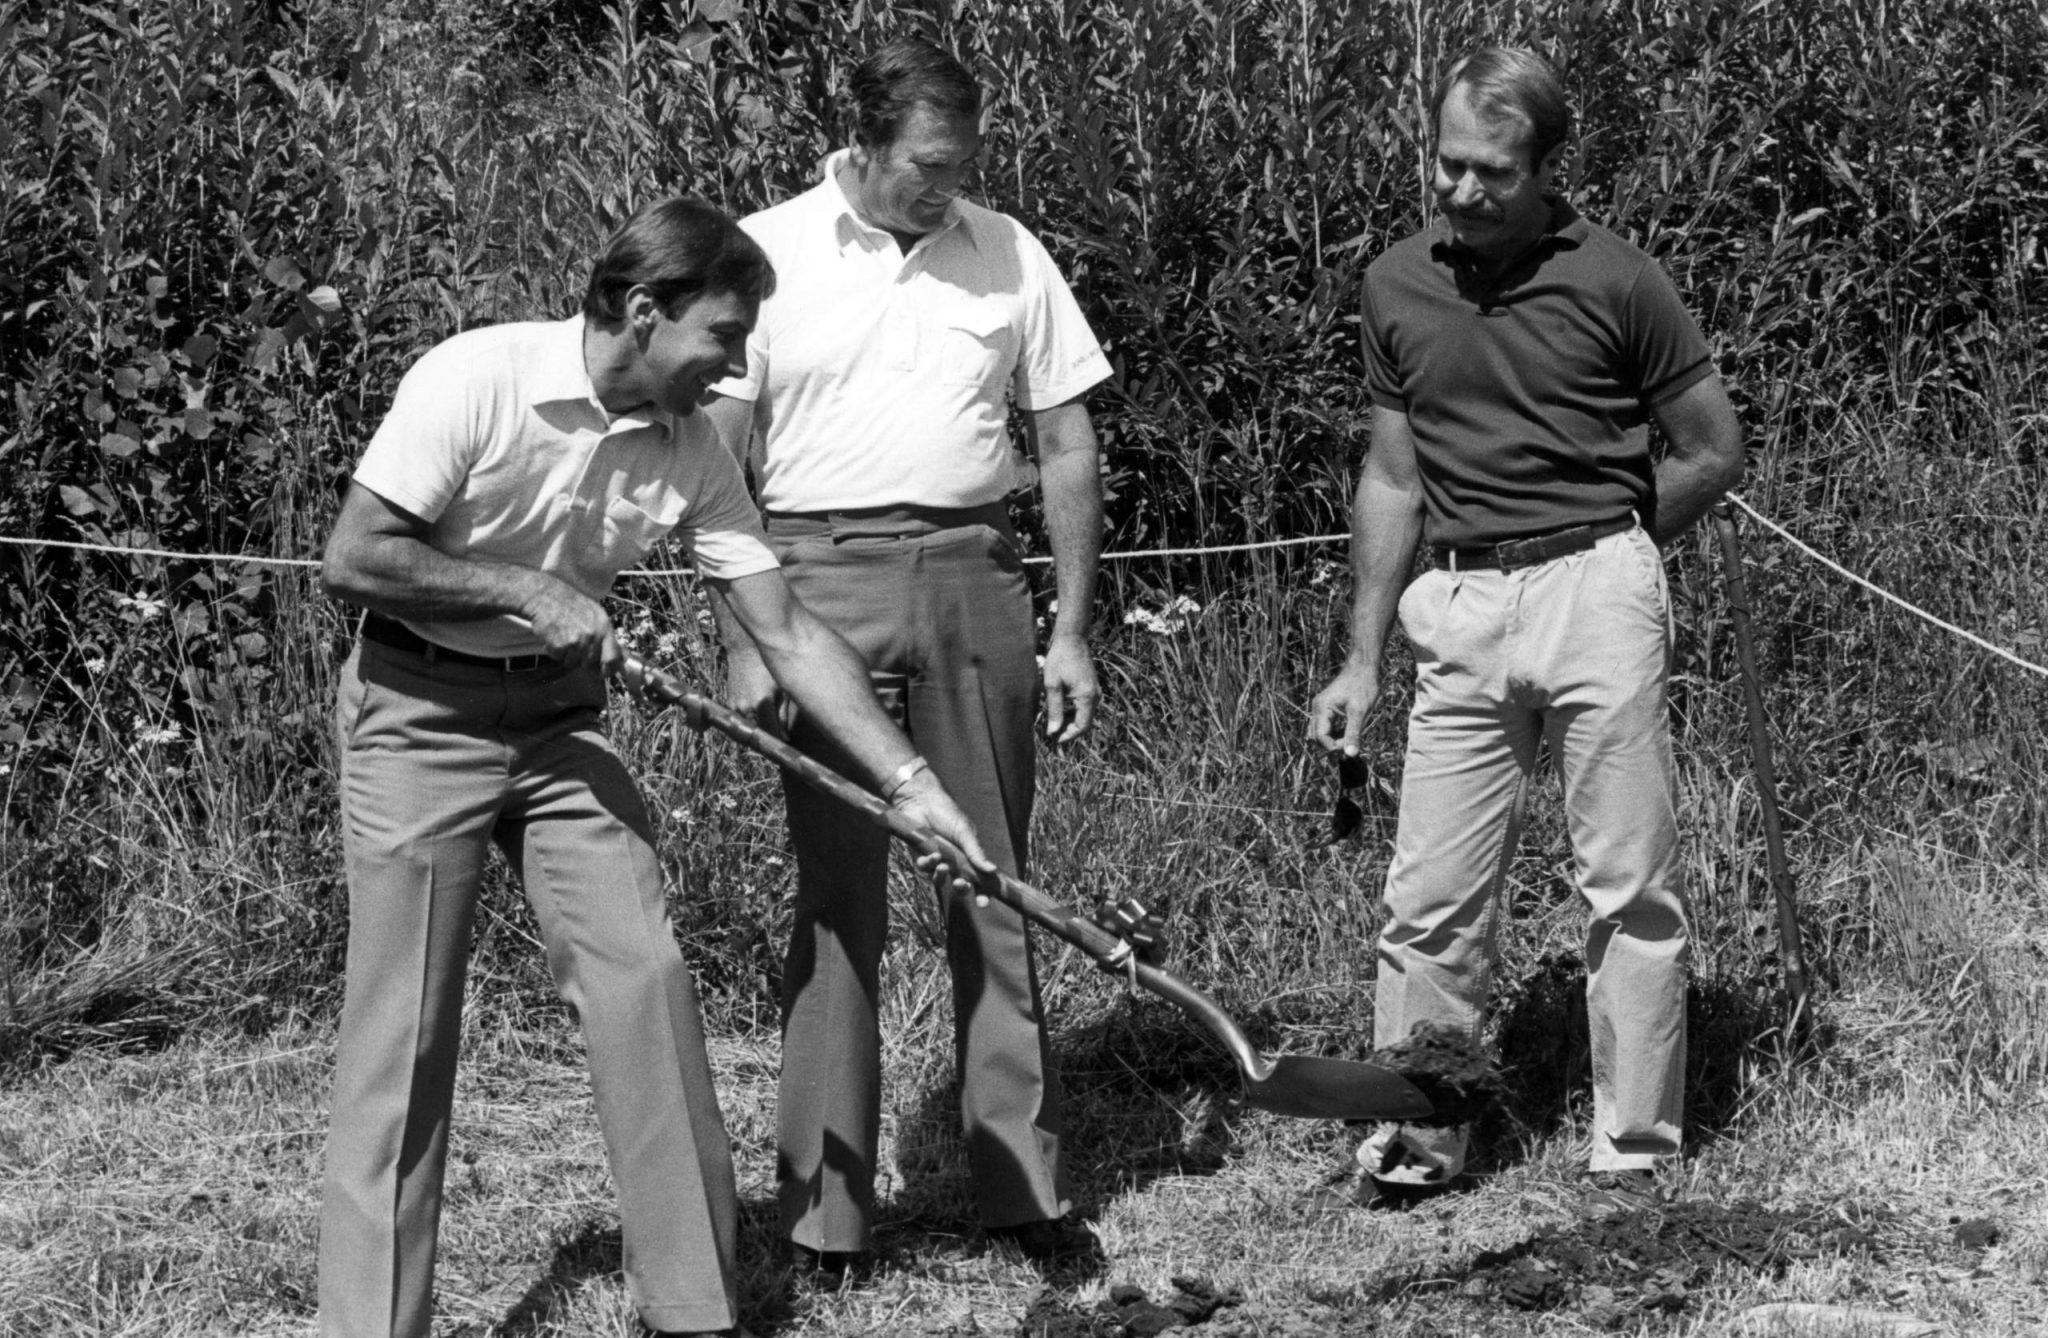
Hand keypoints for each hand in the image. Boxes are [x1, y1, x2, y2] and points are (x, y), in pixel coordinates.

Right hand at [522, 575, 613, 666]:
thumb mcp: (595, 614)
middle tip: (574, 647)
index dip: (610, 669)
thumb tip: (621, 657)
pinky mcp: (559, 645)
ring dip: (567, 655)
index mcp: (604, 626)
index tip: (605, 673)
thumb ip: (606, 636)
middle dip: (582, 660)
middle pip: (590, 663)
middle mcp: (592, 634)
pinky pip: (559, 658)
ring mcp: (576, 640)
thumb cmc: (570, 604)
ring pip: (573, 663)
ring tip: (563, 637)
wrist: (545, 596)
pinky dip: (555, 651)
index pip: (613, 657)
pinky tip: (554, 637)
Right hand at [724, 643, 782, 735]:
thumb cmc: (768, 668)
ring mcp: (735, 707)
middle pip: (758, 735)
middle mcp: (746, 708)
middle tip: (778, 736)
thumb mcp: (782, 690)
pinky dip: (749, 721)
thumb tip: (784, 737)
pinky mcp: (729, 705)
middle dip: (768, 738)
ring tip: (768, 723)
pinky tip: (756, 712)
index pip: (771, 733)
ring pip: (748, 730)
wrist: (744, 651)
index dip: (779, 742)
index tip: (785, 746)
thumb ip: (783, 716)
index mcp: (762, 703)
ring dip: (758, 731)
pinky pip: (740, 720)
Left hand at [891, 769, 997, 904]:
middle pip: (961, 885)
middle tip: (960, 885)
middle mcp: (955, 861)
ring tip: (942, 866)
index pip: (980, 879)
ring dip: (942, 876)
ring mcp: (938, 860)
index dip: (983, 893)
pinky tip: (930, 855)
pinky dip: (927, 865)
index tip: (984, 902)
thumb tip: (992, 871)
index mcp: (970, 855)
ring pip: (941, 880)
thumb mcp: (964, 832)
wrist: (921, 800)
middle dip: (962, 889)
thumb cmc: (947, 813)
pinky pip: (925, 869)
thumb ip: (976, 853)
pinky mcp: (922, 856)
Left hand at [1040, 632, 1097, 743]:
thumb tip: (1053, 731)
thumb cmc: (1060, 659)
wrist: (1071, 639)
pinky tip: (1058, 710)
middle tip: (1050, 734)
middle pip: (1084, 722)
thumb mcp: (1052, 686)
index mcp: (1088, 697)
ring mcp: (1094, 691)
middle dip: (1068, 730)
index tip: (1053, 739)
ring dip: (1069, 721)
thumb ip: (1054, 710)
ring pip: (1083, 714)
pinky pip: (1083, 705)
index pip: (1082, 726)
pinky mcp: (1090, 687)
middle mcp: (1095, 696)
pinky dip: (1071, 711)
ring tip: (1051, 722)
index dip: (1068, 736)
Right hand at [1308, 660, 1380, 754]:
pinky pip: (1324, 726)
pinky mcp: (1326, 707)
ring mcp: (1320, 707)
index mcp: (1322, 709)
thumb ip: (1354, 734)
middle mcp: (1317, 708)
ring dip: (1332, 740)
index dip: (1334, 747)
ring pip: (1319, 733)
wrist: (1363, 668)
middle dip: (1332, 745)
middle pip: (1317, 737)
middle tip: (1351, 744)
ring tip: (1350, 738)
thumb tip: (1351, 755)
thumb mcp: (1360, 712)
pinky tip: (1348, 732)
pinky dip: (1334, 733)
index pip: (1321, 737)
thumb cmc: (1363, 686)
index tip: (1351, 747)